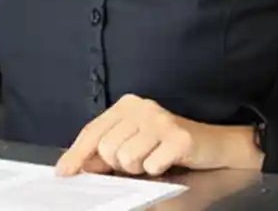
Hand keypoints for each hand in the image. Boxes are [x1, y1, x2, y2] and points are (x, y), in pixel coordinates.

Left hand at [55, 94, 263, 177]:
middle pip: (107, 149)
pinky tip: (168, 161)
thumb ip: (105, 151)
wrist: (214, 144)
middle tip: (140, 160)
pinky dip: (158, 170)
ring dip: (139, 168)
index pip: (92, 131)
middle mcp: (141, 107)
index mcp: (126, 105)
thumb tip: (76, 166)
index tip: (64, 173)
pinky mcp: (179, 137)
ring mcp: (160, 120)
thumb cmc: (167, 144)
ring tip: (153, 158)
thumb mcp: (133, 142)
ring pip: (126, 158)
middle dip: (119, 164)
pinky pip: (151, 165)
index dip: (76, 155)